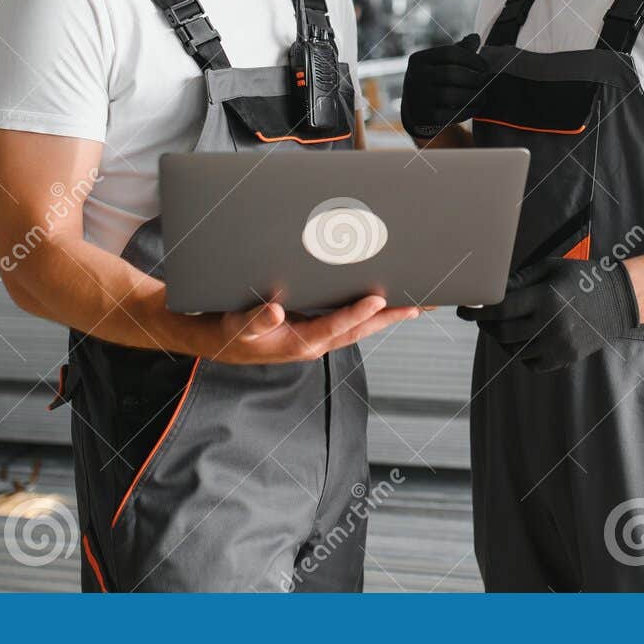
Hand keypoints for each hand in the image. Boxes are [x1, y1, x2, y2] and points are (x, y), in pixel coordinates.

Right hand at [197, 294, 418, 363]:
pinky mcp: (319, 330)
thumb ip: (257, 319)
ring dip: (387, 316)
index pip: (334, 326)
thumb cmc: (233, 334)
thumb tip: (276, 311)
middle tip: (417, 305)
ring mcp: (319, 337)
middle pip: (359, 330)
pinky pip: (351, 322)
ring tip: (414, 304)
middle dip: (389, 317)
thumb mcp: (238, 325)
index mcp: (299, 342)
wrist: (226, 343)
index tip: (376, 300)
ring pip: (360, 327)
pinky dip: (370, 313)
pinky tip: (384, 303)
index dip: (356, 313)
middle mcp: (316, 342)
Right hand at [400, 33, 488, 140]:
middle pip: (451, 73)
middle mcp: (414, 77)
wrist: (415, 110)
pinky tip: (475, 107)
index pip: (450, 53)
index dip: (472, 58)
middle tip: (485, 81)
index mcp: (419, 59)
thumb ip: (459, 50)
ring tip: (483, 96)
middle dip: (474, 78)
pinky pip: (450, 114)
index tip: (485, 66)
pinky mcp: (424, 117)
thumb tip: (475, 38)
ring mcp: (418, 98)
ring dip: (473, 95)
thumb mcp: (441, 63)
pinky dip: (467, 110)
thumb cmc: (434, 81)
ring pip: (451, 95)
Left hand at [459, 257, 638, 371]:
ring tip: (502, 327)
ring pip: (514, 350)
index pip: (500, 310)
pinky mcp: (566, 358)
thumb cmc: (581, 277)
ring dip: (502, 340)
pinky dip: (520, 353)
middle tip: (479, 319)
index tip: (463, 310)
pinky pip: (531, 363)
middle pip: (502, 333)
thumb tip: (489, 291)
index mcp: (546, 298)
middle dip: (485, 326)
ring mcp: (560, 344)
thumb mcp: (550, 269)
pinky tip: (522, 339)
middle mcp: (552, 324)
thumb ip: (519, 281)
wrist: (620, 299)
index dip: (476, 312)